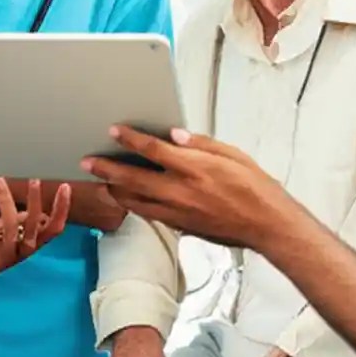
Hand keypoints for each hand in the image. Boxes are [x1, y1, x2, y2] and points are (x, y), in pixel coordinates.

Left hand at [0, 177, 69, 281]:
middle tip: (35, 180)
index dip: (60, 211)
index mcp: (17, 246)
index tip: (65, 187)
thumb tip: (27, 205)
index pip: (48, 231)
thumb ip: (5, 217)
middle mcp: (13, 256)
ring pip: (13, 231)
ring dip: (7, 203)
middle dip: (38, 205)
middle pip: (38, 232)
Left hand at [80, 127, 296, 249]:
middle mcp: (181, 191)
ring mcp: (178, 212)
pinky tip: (126, 198)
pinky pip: (148, 214)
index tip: (114, 130)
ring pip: (135, 201)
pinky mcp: (180, 226)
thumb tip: (175, 136)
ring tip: (100, 180)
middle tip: (88, 161)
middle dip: (107, 168)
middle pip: (133, 178)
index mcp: (195, 169)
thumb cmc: (255, 189)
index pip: (153, 150)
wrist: (267, 225)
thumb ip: (201, 144)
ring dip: (114, 189)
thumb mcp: (233, 155)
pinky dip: (132, 204)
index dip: (130, 138)